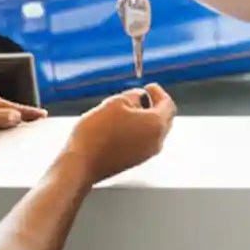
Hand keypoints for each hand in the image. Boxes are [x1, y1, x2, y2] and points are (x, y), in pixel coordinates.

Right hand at [61, 84, 175, 183]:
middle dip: (153, 105)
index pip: (167, 104)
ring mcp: (146, 153)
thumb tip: (139, 96)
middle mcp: (156, 142)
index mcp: (156, 125)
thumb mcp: (116, 102)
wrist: (81, 163)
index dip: (158, 92)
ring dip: (144, 118)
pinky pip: (143, 141)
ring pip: (153, 131)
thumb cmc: (97, 133)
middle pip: (163, 119)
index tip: (149, 87)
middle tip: (141, 96)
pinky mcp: (135, 160)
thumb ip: (134, 95)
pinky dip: (137, 130)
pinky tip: (121, 125)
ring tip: (126, 109)